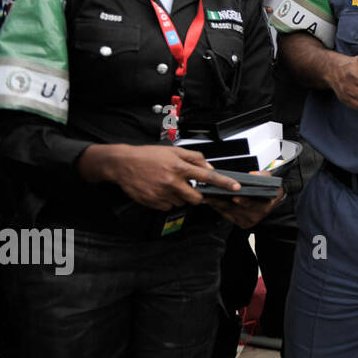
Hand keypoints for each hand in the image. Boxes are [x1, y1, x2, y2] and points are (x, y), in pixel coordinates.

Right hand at [76, 144, 240, 211]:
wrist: (122, 164)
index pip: (207, 177)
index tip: (235, 187)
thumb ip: (194, 158)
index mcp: (179, 167)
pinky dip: (169, 200)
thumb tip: (209, 167)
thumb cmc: (148, 156)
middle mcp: (172, 182)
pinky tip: (161, 190)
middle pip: (196, 198)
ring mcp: (162, 194)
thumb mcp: (173, 151)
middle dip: (198, 195)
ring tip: (170, 184)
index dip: (223, 183)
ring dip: (181, 197)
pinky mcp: (153, 203)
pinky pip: (169, 206)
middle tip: (190, 187)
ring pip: (182, 203)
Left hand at [204, 171, 284, 228]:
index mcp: (265, 206)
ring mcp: (247, 220)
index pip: (254, 204)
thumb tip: (252, 175)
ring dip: (217, 203)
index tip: (235, 198)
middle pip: (237, 208)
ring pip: (229, 211)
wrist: (268, 200)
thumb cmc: (267, 189)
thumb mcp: (269, 179)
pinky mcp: (239, 222)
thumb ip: (263, 176)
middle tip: (211, 195)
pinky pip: (225, 214)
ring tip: (207, 196)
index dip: (244, 201)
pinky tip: (211, 200)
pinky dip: (217, 207)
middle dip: (223, 201)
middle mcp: (256, 215)